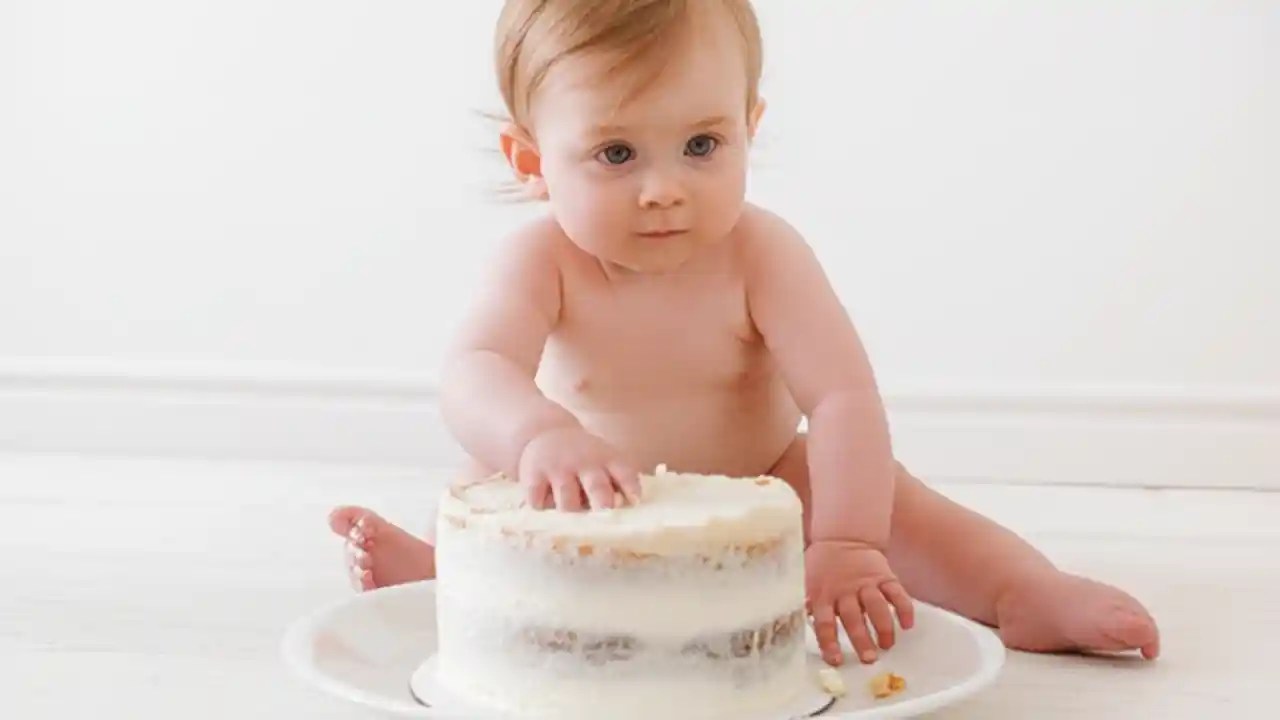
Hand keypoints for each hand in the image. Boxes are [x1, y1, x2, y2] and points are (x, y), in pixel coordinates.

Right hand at [517, 426, 640, 510]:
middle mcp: (584, 462)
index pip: (624, 472)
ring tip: (573, 525)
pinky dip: (542, 509)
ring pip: (567, 500)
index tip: (636, 502)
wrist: (545, 433)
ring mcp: (558, 468)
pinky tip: (544, 510)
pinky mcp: (534, 476)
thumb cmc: (583, 458)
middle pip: (597, 486)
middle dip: (603, 503)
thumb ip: (616, 481)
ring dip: (571, 514)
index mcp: (607, 458)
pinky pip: (538, 501)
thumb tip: (628, 510)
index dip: (631, 487)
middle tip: (606, 518)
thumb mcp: (604, 459)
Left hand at [805, 540, 914, 665]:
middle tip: (869, 659)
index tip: (836, 660)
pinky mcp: (885, 576)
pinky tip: (907, 624)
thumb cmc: (822, 566)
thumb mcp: (806, 581)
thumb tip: (795, 626)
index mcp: (823, 594)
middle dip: (862, 640)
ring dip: (884, 628)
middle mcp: (845, 590)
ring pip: (877, 607)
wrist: (842, 536)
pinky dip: (904, 608)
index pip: (824, 623)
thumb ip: (807, 603)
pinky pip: (897, 593)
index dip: (829, 643)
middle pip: (853, 618)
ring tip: (887, 645)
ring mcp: (866, 583)